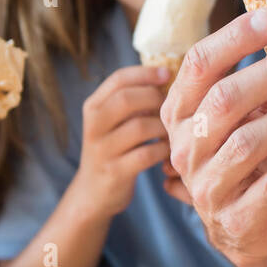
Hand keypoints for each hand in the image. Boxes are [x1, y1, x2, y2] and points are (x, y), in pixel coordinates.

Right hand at [74, 65, 171, 218]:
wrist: (94, 193)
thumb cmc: (116, 148)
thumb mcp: (116, 121)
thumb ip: (135, 99)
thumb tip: (169, 74)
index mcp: (94, 106)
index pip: (119, 79)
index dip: (146, 73)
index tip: (168, 73)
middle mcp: (94, 125)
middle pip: (127, 99)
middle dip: (156, 99)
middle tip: (172, 107)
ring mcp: (102, 149)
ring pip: (140, 127)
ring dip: (164, 127)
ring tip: (173, 130)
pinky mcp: (115, 172)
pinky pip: (146, 154)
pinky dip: (163, 150)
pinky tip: (168, 151)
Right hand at [161, 9, 266, 266]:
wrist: (248, 230)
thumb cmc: (249, 158)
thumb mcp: (248, 118)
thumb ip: (262, 84)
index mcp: (181, 114)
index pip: (198, 65)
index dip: (234, 38)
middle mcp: (186, 149)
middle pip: (225, 100)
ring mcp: (208, 187)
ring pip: (248, 142)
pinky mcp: (238, 219)